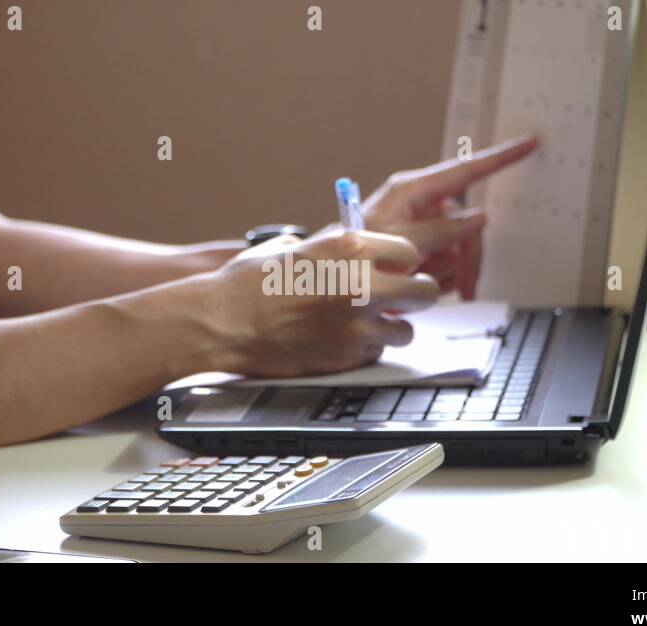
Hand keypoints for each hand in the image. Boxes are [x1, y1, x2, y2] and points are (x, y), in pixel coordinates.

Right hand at [200, 230, 438, 377]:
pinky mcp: (347, 356)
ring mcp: (357, 325)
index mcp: (350, 248)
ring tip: (364, 323)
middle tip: (401, 299)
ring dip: (391, 327)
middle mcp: (361, 284)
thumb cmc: (249, 284)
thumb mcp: (295, 247)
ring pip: (406, 330)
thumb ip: (337, 251)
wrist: (222, 323)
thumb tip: (360, 255)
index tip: (395, 269)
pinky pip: (375, 353)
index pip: (411, 253)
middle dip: (415, 295)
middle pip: (425, 292)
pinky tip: (340, 339)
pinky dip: (365, 349)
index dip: (403, 263)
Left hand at [361, 135, 537, 298]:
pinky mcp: (425, 249)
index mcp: (414, 191)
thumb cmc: (356, 254)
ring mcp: (425, 228)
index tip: (528, 143)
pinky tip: (424, 286)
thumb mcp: (399, 242)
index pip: (466, 170)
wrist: (334, 282)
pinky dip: (442, 281)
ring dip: (448, 272)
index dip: (500, 158)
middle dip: (466, 256)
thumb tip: (476, 218)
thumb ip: (440, 231)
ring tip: (423, 283)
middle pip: (468, 224)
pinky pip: (450, 265)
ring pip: (461, 249)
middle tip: (464, 283)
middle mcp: (422, 205)